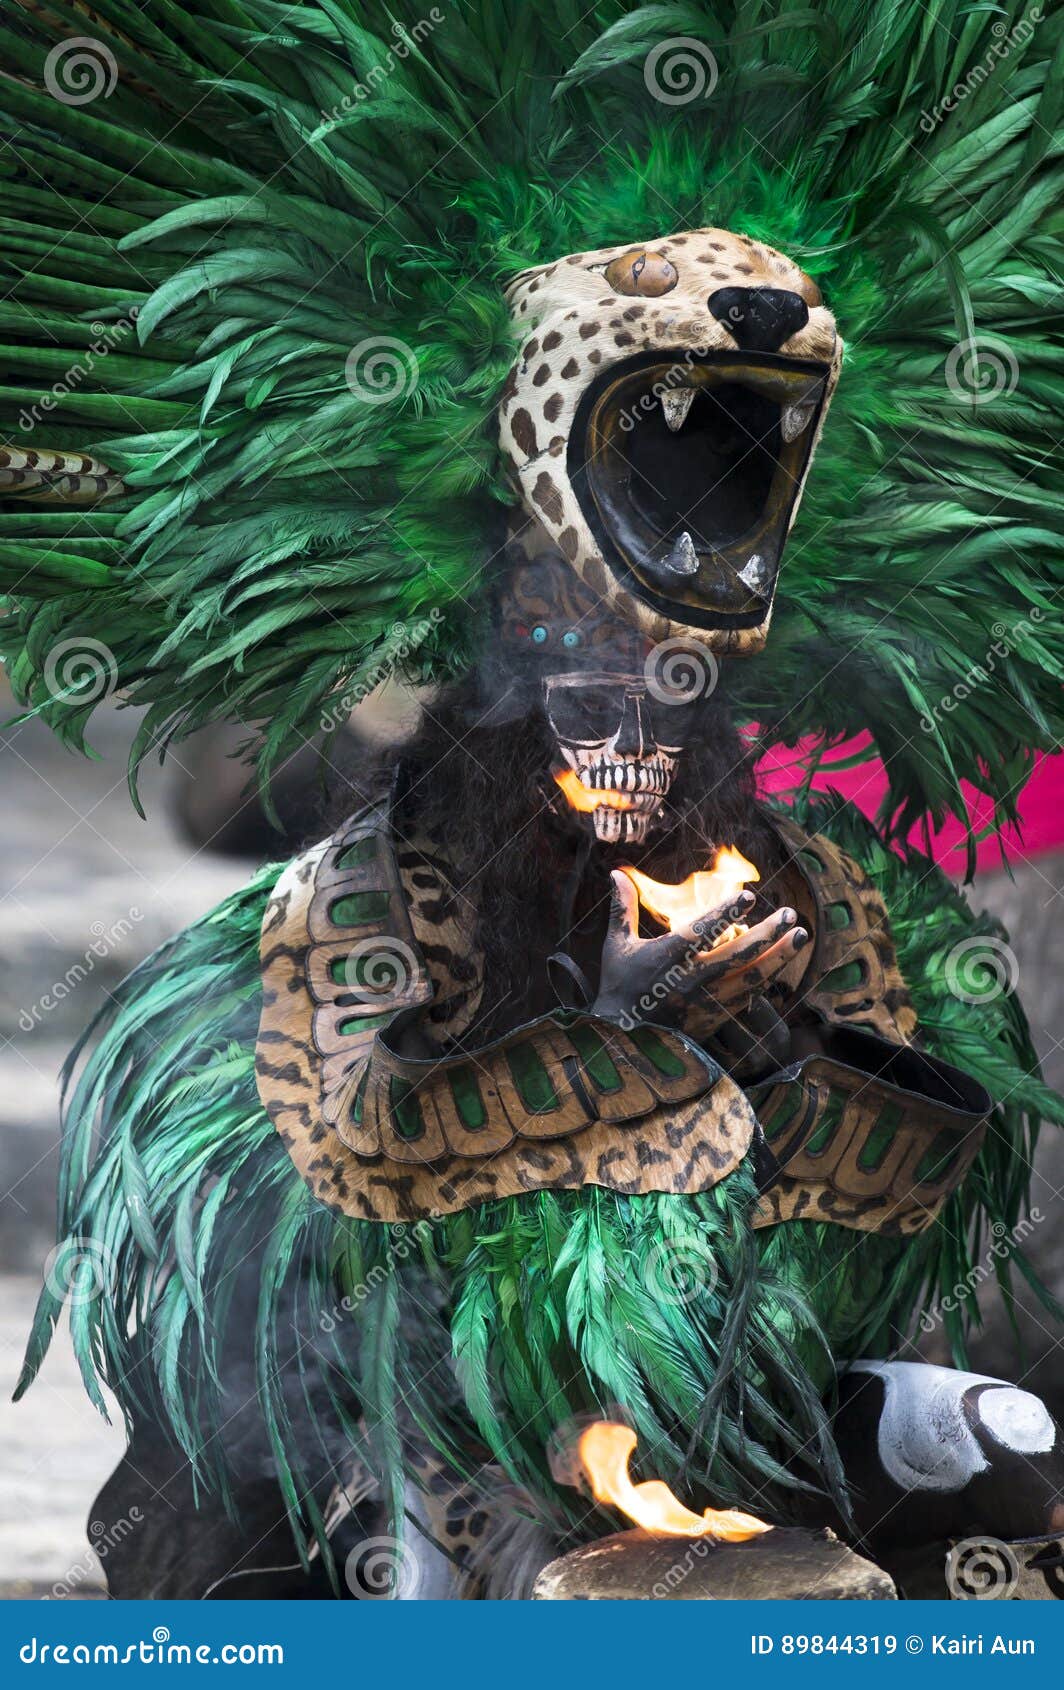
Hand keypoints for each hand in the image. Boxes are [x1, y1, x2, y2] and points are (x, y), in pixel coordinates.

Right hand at [591, 869, 807, 1028]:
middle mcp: (690, 980)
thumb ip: (623, 909)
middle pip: (738, 955)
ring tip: (801, 936)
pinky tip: (780, 962)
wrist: (625, 1039)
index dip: (725, 913)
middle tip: (790, 915)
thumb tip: (615, 873)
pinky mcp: (715, 1019)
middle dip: (768, 934)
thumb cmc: (620, 986)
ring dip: (779, 956)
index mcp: (666, 958)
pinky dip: (766, 978)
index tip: (748, 896)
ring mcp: (706, 1002)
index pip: (700, 932)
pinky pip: (748, 997)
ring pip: (751, 978)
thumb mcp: (618, 946)